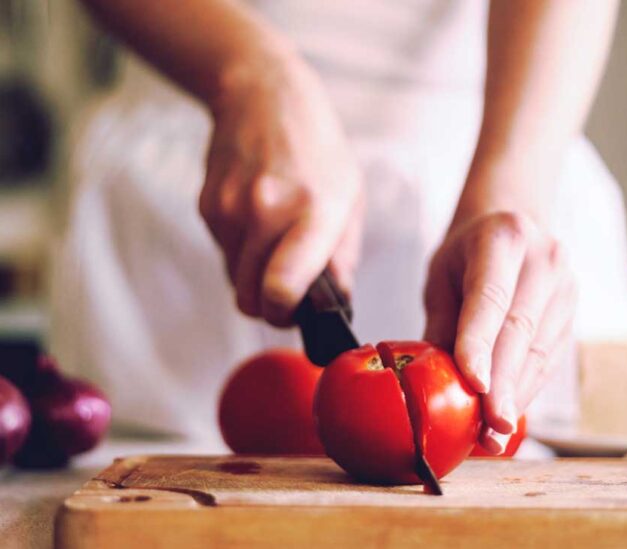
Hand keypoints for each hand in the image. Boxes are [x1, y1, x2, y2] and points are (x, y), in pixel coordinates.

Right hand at [199, 59, 362, 325]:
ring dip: (254, 277)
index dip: (284, 314)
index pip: (282, 287)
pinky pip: (223, 254)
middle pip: (250, 298)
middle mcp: (265, 211)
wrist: (262, 96)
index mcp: (313, 211)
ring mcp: (230, 209)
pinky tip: (256, 219)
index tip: (294, 311)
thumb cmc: (317, 150)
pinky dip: (240, 252)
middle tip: (288, 291)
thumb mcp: (350, 198)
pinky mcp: (207, 207)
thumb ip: (343, 258)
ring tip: (275, 240)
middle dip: (269, 306)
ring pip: (234, 280)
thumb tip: (336, 305)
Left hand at [423, 211, 575, 453]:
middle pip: (521, 331)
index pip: (491, 297)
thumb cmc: (467, 253)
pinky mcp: (573, 314)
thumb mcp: (441, 275)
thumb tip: (432, 382)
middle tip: (488, 429)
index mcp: (503, 238)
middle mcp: (544, 260)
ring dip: (516, 397)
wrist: (513, 224)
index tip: (475, 385)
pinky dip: (527, 390)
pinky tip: (508, 415)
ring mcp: (566, 287)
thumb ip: (440, 323)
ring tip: (493, 434)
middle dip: (504, 385)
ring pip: (540, 352)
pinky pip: (550, 360)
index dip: (481, 343)